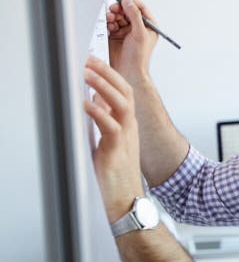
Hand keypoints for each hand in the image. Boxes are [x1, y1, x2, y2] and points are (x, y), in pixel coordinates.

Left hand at [84, 55, 144, 221]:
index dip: (109, 74)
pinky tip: (86, 104)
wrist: (127, 201)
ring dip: (103, 87)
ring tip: (87, 74)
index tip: (93, 61)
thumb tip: (93, 102)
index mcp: (127, 125)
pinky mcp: (118, 151)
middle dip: (107, 73)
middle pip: (124, 92)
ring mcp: (126, 139)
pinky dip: (99, 114)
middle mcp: (130, 129)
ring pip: (121, 105)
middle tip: (89, 60)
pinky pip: (111, 127)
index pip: (123, 92)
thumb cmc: (117, 177)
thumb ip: (104, 122)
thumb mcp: (109, 143)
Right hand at [106, 0, 158, 84]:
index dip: (130, 1)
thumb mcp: (140, 34)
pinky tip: (109, 26)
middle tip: (113, 9)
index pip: (140, 8)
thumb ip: (135, 16)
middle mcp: (138, 27)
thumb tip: (128, 2)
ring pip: (118, 16)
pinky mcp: (115, 35)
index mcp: (148, 26)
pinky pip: (111, 24)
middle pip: (127, 10)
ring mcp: (126, 31)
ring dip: (113, 16)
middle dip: (119, 9)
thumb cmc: (138, 57)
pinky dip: (109, 23)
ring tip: (111, 20)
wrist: (128, 72)